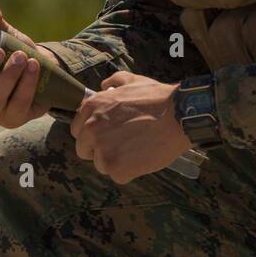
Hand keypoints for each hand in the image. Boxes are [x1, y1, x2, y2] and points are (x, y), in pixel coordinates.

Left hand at [70, 71, 190, 183]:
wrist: (178, 116)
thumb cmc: (157, 97)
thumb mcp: (131, 80)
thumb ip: (113, 82)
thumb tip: (104, 86)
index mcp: (91, 107)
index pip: (78, 129)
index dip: (92, 133)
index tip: (106, 134)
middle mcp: (91, 129)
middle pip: (84, 149)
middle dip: (99, 149)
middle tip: (121, 146)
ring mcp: (103, 150)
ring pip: (101, 164)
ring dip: (115, 161)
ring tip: (136, 151)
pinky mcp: (117, 168)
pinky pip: (118, 176)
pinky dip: (130, 171)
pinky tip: (142, 159)